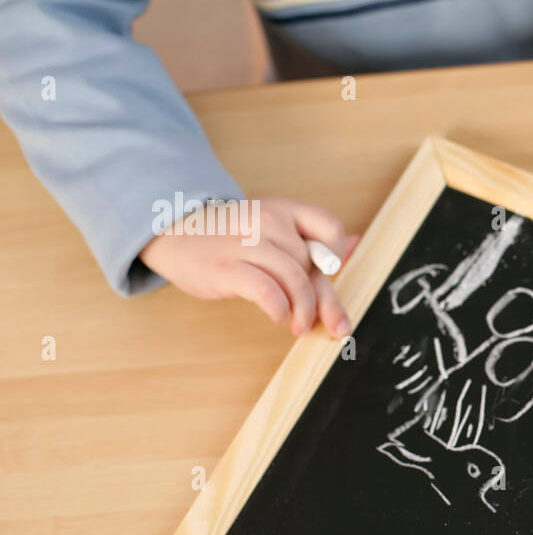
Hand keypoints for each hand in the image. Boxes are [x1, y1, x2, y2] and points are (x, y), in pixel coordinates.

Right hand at [139, 197, 359, 337]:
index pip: (328, 226)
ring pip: (295, 279)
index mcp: (283, 210)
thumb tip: (357, 243)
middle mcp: (268, 221)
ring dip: (303, 310)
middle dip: (321, 299)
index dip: (336, 255)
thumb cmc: (231, 238)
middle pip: (311, 264)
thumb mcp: (274, 230)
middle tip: (328, 325)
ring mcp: (246, 242)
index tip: (328, 276)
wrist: (174, 234)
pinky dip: (279, 308)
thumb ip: (313, 242)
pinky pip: (266, 290)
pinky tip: (279, 316)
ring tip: (298, 325)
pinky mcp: (226, 267)